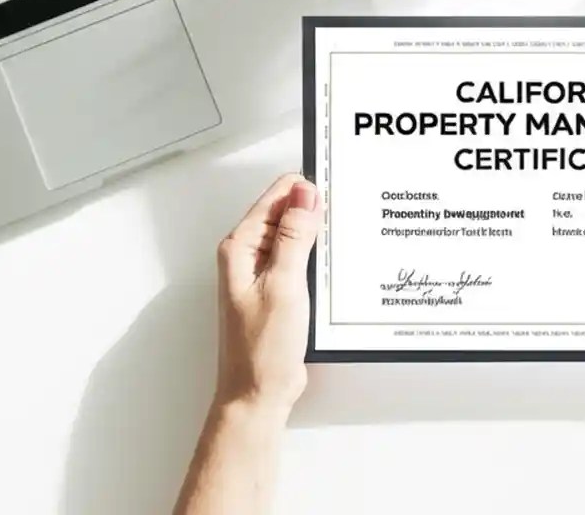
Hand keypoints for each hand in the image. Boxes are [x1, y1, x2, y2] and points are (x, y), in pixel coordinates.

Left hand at [214, 173, 322, 419]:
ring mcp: (262, 273)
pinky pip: (300, 259)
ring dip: (318, 234)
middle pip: (285, 212)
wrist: (258, 393)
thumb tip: (304, 195)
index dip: (306, 190)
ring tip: (343, 234)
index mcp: (240, 247)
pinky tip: (334, 262)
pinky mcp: (278, 289)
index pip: (275, 197)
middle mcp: (247, 256)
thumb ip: (294, 237)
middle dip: (315, 209)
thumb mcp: (284, 285)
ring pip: (295, 235)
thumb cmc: (262, 349)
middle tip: (344, 213)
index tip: (336, 190)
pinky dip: (317, 256)